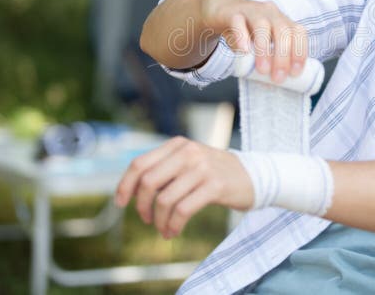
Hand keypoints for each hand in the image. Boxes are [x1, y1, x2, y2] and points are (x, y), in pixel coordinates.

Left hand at [114, 136, 252, 238]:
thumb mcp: (189, 162)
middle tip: (146, 220)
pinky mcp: (215, 185)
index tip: (120, 203)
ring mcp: (202, 167)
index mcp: (178, 144)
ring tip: (164, 230)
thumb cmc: (215, 173)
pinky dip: (174, 225)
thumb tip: (131, 189)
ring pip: (165, 199)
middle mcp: (188, 152)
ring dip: (159, 221)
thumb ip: (165, 169)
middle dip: (142, 206)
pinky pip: (183, 210)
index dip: (125, 185)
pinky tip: (174, 231)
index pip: (140, 164)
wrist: (254, 176)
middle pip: (148, 182)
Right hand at [199, 0, 307, 82]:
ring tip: (262, 70)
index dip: (300, 52)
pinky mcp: (232, 12)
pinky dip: (242, 36)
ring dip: (264, 49)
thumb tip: (270, 85)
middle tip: (278, 78)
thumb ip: (266, 60)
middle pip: (283, 30)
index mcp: (282, 20)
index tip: (295, 73)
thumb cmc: (245, 32)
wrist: (220, 12)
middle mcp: (270, 13)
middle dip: (283, 56)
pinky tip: (244, 51)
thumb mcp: (260, 45)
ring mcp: (252, 10)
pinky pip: (238, 22)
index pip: (298, 32)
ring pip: (262, 26)